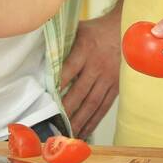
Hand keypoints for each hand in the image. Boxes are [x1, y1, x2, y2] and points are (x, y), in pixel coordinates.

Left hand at [60, 12, 120, 138]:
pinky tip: (85, 130)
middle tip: (56, 124)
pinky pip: (105, 106)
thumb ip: (61, 41)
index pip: (70, 68)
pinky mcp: (116, 86)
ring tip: (69, 133)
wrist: (125, 30)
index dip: (59, 83)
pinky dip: (94, 120)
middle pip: (80, 91)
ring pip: (93, 102)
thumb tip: (37, 51)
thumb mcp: (78, 29)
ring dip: (80, 120)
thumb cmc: (96, 30)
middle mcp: (97, 65)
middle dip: (68, 109)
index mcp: (85, 48)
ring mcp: (109, 77)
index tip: (48, 98)